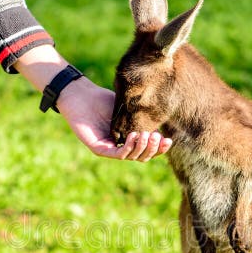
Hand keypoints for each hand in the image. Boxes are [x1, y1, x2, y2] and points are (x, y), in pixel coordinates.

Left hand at [57, 77, 171, 160]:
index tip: (169, 140)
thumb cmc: (104, 100)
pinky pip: (117, 154)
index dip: (159, 148)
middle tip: (156, 137)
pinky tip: (134, 136)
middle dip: (152, 148)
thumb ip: (143, 121)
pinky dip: (128, 148)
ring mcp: (109, 149)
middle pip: (141, 156)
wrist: (82, 96)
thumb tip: (162, 129)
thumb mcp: (129, 110)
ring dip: (141, 148)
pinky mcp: (99, 149)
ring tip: (146, 135)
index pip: (147, 149)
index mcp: (129, 139)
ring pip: (131, 157)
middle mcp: (120, 147)